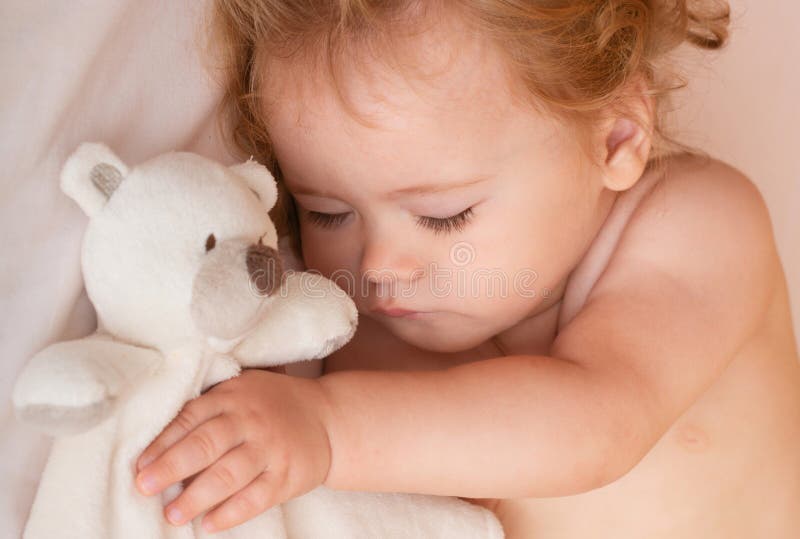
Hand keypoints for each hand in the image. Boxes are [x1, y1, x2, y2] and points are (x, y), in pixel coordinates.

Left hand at [134, 367, 332, 532]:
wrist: (328, 417)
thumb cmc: (272, 405)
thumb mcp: (242, 391)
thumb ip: (209, 409)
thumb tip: (158, 446)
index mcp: (232, 397)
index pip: (191, 417)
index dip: (162, 442)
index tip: (139, 464)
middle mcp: (250, 421)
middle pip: (206, 444)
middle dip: (172, 467)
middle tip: (144, 487)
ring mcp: (270, 449)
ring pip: (229, 474)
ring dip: (197, 496)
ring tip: (172, 514)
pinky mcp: (287, 475)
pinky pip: (256, 498)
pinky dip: (231, 514)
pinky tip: (208, 524)